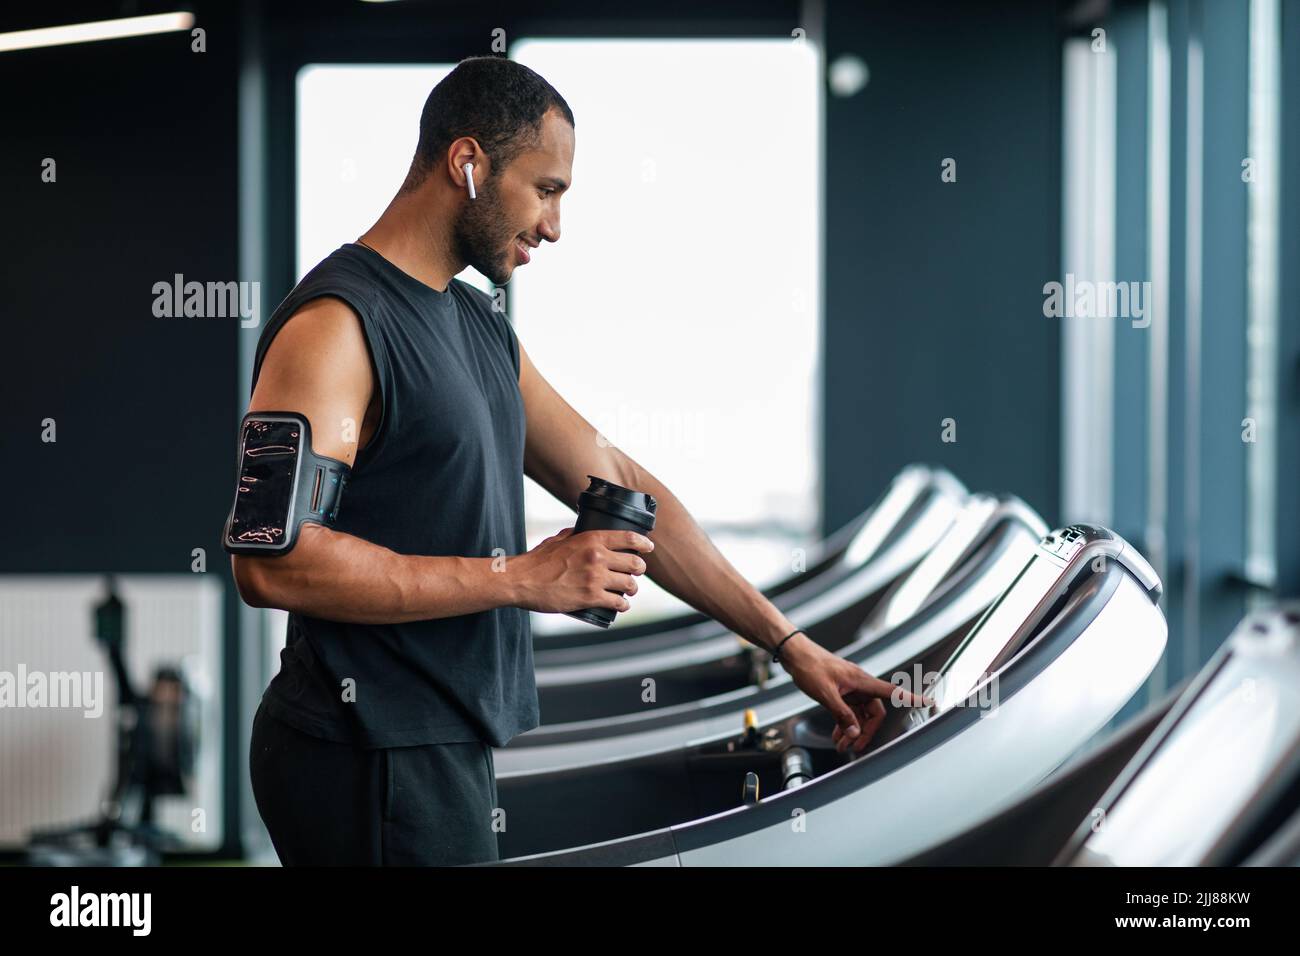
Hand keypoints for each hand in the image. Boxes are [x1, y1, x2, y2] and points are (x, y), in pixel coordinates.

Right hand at [508, 527, 653, 614]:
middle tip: (636, 573)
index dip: (644, 544)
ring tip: (629, 591)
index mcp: (592, 539)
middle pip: (634, 563)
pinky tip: (622, 605)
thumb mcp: (559, 540)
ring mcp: (595, 578)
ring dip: (632, 589)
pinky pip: (618, 602)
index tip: (648, 548)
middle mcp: (597, 557)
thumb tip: (582, 531)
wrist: (522, 581)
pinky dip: (623, 605)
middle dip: (639, 569)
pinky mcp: (591, 597)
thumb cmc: (537, 561)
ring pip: (630, 584)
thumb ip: (574, 535)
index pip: (629, 538)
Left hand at [778, 634, 929, 754]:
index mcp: (861, 681)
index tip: (928, 702)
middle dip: (865, 731)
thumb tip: (855, 732)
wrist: (794, 653)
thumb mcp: (826, 694)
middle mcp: (859, 684)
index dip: (911, 698)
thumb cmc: (809, 665)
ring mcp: (850, 688)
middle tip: (854, 747)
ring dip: (853, 730)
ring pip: (859, 714)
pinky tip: (837, 734)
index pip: (892, 691)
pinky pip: (848, 711)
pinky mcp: (840, 691)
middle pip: (874, 712)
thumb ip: (842, 714)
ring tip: (842, 745)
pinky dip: (844, 723)